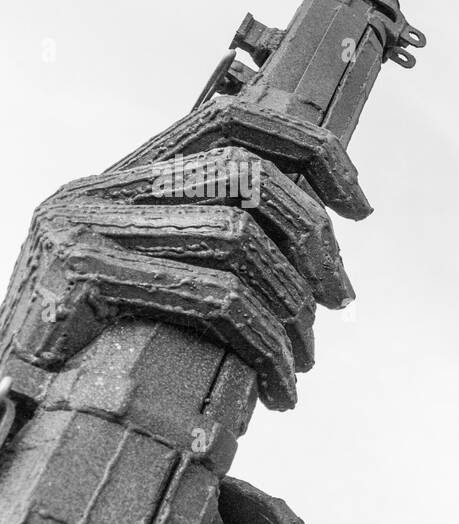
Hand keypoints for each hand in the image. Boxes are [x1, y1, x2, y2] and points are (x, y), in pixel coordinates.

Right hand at [0, 96, 369, 408]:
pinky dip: (265, 343)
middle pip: (248, 175)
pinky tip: (277, 388)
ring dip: (293, 308)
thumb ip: (210, 244)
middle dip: (315, 240)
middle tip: (342, 298)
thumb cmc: (91, 348)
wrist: (10, 403)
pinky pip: (213, 296)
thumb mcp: (152, 278)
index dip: (308, 151)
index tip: (359, 206)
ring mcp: (85, 225)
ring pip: (238, 237)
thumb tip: (315, 251)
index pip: (230, 121)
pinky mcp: (81, 274)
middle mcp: (101, 187)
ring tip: (302, 361)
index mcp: (125, 176)